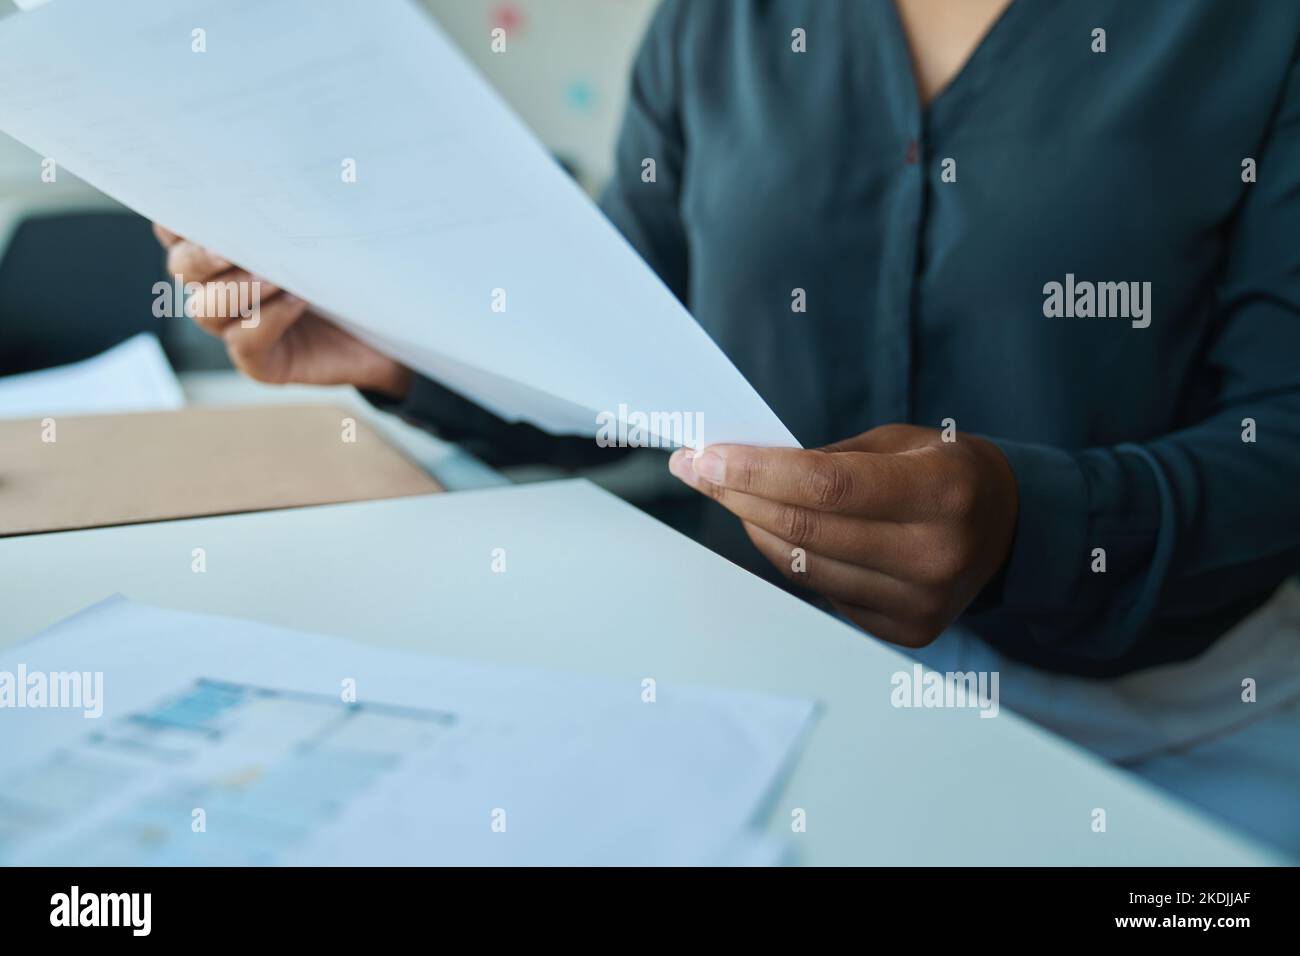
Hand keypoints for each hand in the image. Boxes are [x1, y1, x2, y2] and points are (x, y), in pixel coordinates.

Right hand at [153, 224, 410, 398]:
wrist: (385, 327)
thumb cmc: (349, 266)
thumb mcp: (324, 228)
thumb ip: (295, 205)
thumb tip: (285, 160)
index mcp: (222, 247)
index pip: (177, 227)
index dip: (176, 215)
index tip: (198, 199)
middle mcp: (219, 287)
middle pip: (182, 267)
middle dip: (199, 256)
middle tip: (229, 248)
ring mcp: (236, 327)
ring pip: (204, 309)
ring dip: (235, 290)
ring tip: (275, 278)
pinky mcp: (260, 361)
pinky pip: (244, 343)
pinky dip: (267, 320)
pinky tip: (298, 302)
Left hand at [668, 424, 1018, 646]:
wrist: (1010, 529)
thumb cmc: (947, 472)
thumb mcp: (902, 442)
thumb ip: (829, 458)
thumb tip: (744, 468)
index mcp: (942, 492)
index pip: (826, 486)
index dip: (757, 472)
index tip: (704, 457)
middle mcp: (935, 554)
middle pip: (806, 530)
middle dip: (738, 496)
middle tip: (696, 470)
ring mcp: (921, 603)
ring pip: (804, 567)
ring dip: (755, 527)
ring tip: (732, 494)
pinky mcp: (907, 631)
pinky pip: (822, 591)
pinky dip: (791, 558)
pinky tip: (778, 530)